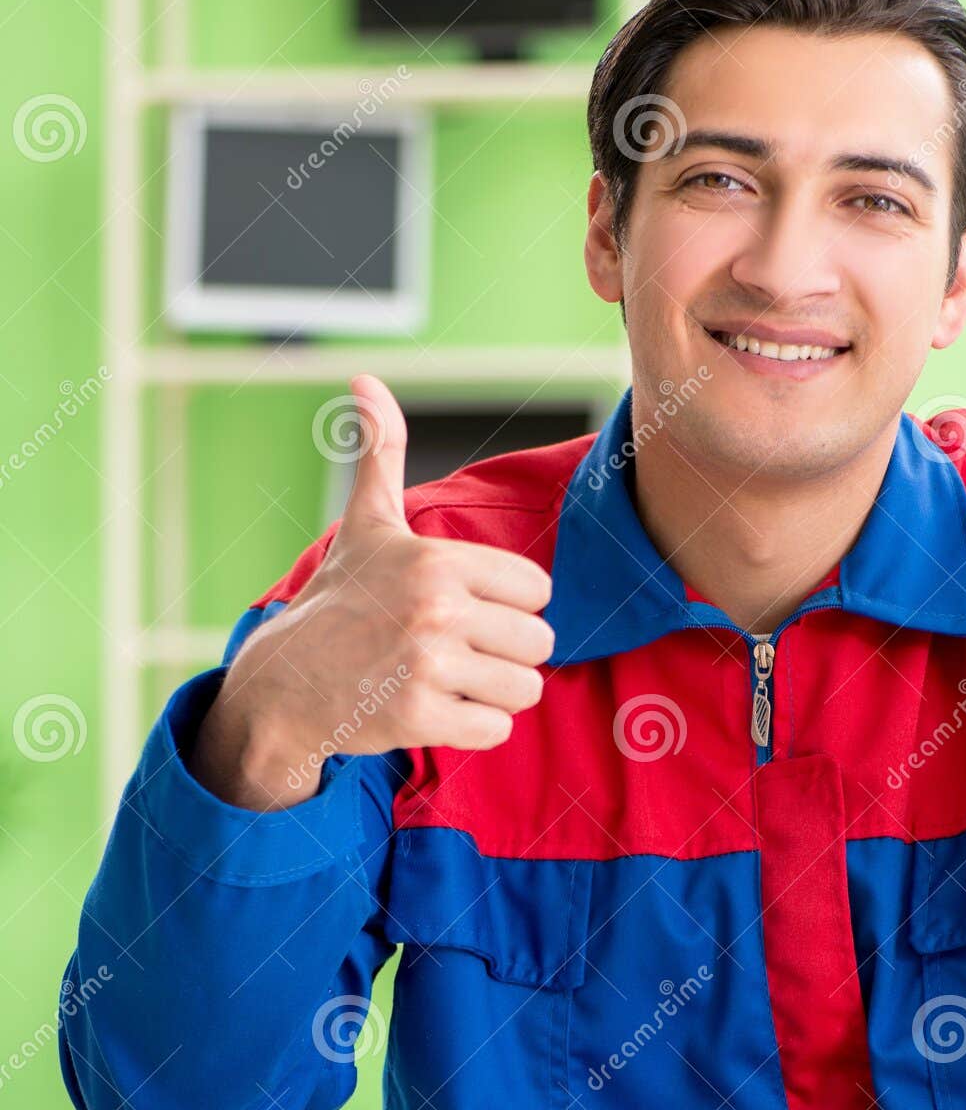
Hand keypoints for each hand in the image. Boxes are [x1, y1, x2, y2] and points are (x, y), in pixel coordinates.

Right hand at [191, 375, 554, 809]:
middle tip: (459, 649)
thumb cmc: (338, 600)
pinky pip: (496, 729)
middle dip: (508, 652)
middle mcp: (436, 609)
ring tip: (449, 678)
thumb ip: (381, 453)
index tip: (469, 607)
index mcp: (438, 561)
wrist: (280, 685)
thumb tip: (365, 380)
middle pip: (540, 643)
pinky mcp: (420, 719)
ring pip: (526, 688)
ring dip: (495, 691)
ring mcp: (428, 666)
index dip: (511, 604)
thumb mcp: (365, 525)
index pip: (539, 591)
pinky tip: (435, 708)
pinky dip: (474, 727)